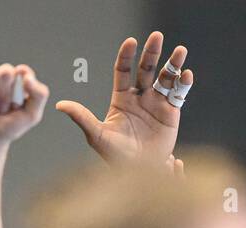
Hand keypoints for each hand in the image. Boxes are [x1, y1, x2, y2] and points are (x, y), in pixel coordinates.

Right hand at [0, 63, 49, 152]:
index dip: (20, 85)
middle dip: (5, 95)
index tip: (18, 101)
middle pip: (6, 71)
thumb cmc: (9, 127)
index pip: (23, 72)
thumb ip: (40, 95)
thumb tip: (27, 76)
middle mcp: (4, 76)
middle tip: (3, 110)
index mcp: (20, 82)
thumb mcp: (31, 115)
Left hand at [55, 31, 191, 164]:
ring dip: (173, 64)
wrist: (139, 173)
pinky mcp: (171, 114)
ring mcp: (157, 105)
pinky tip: (186, 75)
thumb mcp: (97, 136)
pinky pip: (179, 95)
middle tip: (157, 36)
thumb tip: (59, 104)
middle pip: (146, 69)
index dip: (127, 56)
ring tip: (180, 51)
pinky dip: (184, 84)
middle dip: (152, 52)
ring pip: (166, 79)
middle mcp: (140, 98)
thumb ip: (81, 117)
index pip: (123, 71)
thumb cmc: (116, 157)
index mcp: (122, 99)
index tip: (131, 42)